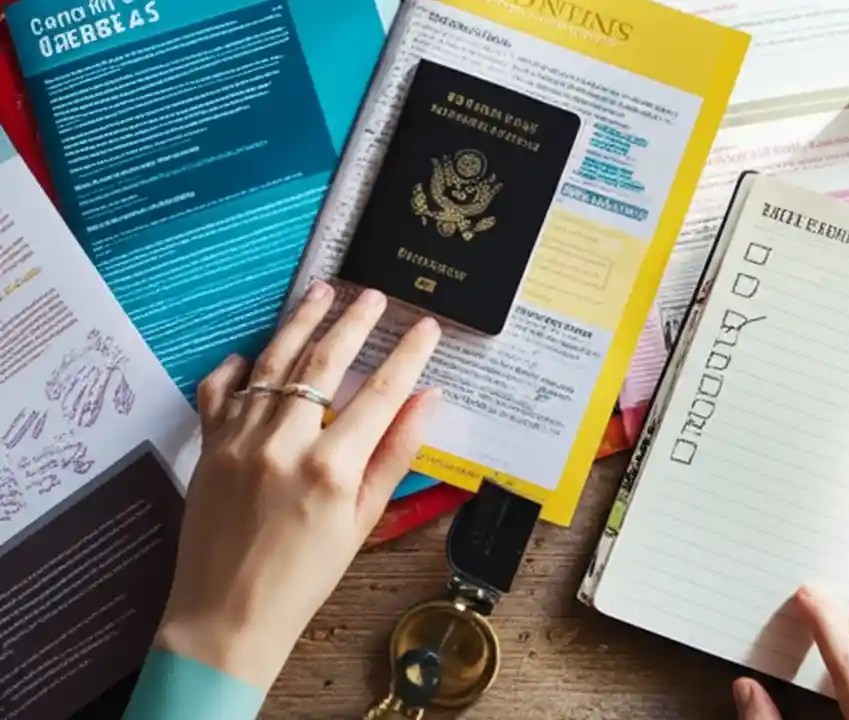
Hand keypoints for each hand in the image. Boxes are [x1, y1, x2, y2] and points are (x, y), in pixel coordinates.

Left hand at [156, 283, 441, 688]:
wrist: (227, 616)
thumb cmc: (305, 577)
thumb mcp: (363, 521)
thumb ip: (394, 455)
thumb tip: (426, 401)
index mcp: (331, 468)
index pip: (380, 393)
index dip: (406, 354)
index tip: (423, 326)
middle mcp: (284, 444)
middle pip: (324, 362)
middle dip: (353, 321)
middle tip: (372, 295)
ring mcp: (239, 440)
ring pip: (274, 362)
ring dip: (300, 323)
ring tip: (321, 292)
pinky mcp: (207, 446)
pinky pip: (220, 390)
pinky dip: (238, 366)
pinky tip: (254, 353)